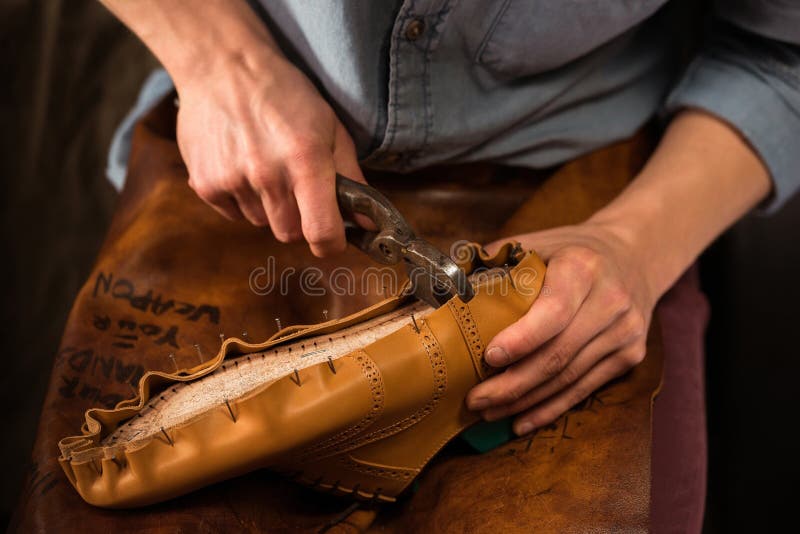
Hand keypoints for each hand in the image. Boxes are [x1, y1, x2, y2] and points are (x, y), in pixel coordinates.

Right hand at [176, 51, 365, 256]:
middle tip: (297, 188)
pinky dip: (241, 199)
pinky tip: (241, 166)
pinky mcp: (205, 184)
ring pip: (262, 223)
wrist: (223, 66)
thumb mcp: (331, 128)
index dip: (331, 244)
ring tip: (265, 167)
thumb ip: (351, 177)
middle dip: (300, 220)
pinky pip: (233, 214)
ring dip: (269, 207)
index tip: (332, 239)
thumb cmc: (285, 95)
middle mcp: (268, 175)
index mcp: (306, 161)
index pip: (321, 232)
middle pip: (290, 233)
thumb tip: (366, 221)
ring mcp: (233, 181)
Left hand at [466, 221, 658, 434]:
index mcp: (584, 268)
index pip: (555, 311)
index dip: (521, 339)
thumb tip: (450, 282)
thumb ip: (499, 259)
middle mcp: (611, 302)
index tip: (489, 358)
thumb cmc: (573, 250)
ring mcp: (624, 333)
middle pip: (558, 355)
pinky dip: (550, 409)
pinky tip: (520, 421)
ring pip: (568, 379)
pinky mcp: (630, 356)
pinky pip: (584, 390)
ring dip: (525, 401)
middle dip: (512, 383)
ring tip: (488, 411)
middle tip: (475, 399)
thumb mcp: (541, 241)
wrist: (636, 255)